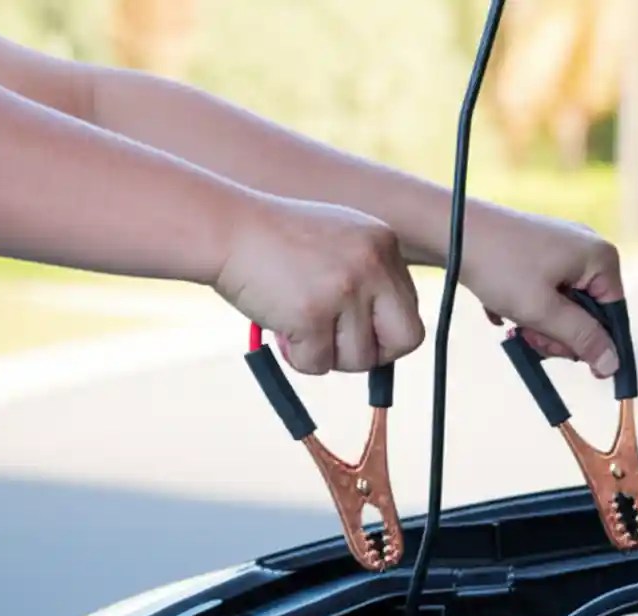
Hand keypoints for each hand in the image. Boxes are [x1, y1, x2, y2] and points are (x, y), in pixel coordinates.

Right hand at [214, 196, 423, 373]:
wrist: (227, 229)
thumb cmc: (274, 239)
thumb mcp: (337, 242)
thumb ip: (365, 278)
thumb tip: (382, 336)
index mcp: (383, 244)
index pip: (410, 308)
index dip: (384, 330)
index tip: (359, 334)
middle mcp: (372, 264)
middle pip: (407, 339)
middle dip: (376, 354)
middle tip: (342, 348)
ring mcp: (344, 289)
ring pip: (359, 359)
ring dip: (327, 354)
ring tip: (298, 325)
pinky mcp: (312, 314)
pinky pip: (318, 363)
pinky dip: (297, 356)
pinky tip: (280, 325)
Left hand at [461, 209, 623, 377]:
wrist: (450, 229)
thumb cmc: (499, 266)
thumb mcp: (542, 312)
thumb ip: (580, 339)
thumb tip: (612, 365)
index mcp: (600, 257)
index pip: (613, 314)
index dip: (595, 345)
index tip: (571, 365)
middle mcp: (586, 247)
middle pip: (586, 312)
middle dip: (556, 333)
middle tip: (528, 336)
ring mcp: (560, 247)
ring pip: (559, 305)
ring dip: (536, 322)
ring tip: (511, 321)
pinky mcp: (535, 250)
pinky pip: (540, 291)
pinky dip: (522, 305)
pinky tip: (498, 306)